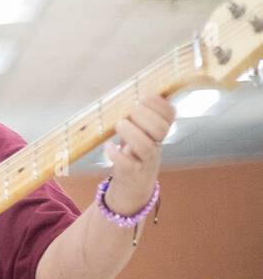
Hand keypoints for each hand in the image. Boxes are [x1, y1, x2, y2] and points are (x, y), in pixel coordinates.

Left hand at [103, 94, 174, 214]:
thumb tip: (131, 89)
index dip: (160, 103)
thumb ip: (139, 116)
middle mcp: (156, 146)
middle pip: (160, 129)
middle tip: (128, 113)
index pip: (170, 115)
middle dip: (144, 116)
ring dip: (131, 133)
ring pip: (147, 146)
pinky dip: (116, 154)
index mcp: (159, 133)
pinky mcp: (131, 175)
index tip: (144, 96)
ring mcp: (145, 162)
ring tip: (119, 125)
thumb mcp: (140, 134)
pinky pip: (128, 165)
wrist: (132, 189)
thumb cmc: (133, 155)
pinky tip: (108, 146)